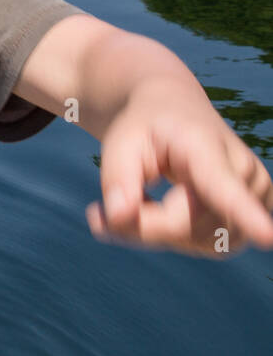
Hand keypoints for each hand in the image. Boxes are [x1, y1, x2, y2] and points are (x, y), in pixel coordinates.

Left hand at [87, 81, 272, 256]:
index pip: (224, 187)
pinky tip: (158, 207)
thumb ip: (116, 180)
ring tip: (137, 198)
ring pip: (201, 242)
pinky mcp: (254, 214)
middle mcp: (244, 173)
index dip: (244, 214)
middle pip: (190, 228)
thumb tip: (119, 218)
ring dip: (159, 230)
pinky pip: (210, 245)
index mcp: (206, 147)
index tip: (268, 237)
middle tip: (99, 211)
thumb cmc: (144, 127)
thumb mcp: (118, 142)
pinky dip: (176, 234)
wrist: (172, 110)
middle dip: (143, 225)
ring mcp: (257, 197)